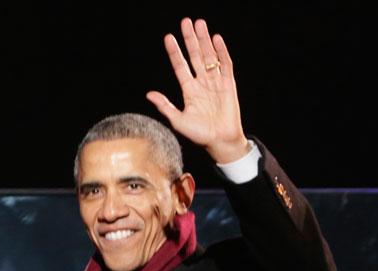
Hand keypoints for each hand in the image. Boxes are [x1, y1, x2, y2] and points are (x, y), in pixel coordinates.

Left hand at [147, 18, 248, 163]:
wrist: (221, 141)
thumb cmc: (200, 135)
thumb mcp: (178, 120)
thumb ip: (165, 106)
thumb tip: (149, 94)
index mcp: (189, 90)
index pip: (180, 66)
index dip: (175, 52)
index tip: (168, 37)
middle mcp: (202, 83)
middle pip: (195, 56)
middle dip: (190, 39)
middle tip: (186, 22)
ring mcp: (216, 82)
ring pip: (209, 56)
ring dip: (204, 41)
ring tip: (200, 24)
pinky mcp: (229, 85)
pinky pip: (225, 65)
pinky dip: (221, 52)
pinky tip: (216, 39)